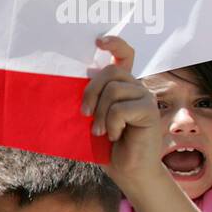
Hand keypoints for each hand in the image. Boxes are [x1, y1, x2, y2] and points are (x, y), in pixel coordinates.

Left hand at [81, 36, 161, 185]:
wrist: (127, 171)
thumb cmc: (106, 147)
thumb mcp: (91, 119)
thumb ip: (87, 101)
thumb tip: (61, 85)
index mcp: (122, 87)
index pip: (124, 55)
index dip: (115, 44)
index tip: (99, 41)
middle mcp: (136, 87)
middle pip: (110, 72)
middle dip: (91, 92)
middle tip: (84, 114)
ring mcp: (145, 98)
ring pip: (114, 90)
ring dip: (100, 114)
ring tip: (101, 132)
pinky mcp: (150, 111)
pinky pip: (121, 109)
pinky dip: (112, 124)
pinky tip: (116, 136)